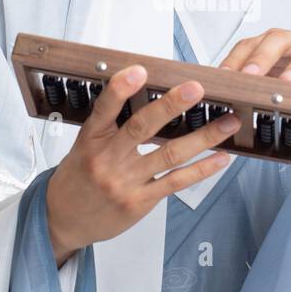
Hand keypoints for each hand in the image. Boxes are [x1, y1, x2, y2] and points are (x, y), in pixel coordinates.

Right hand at [45, 64, 241, 266]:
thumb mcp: (83, 146)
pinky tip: (220, 159)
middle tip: (196, 89)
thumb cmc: (77, 177)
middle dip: (171, 106)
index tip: (139, 71)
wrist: (62, 220)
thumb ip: (111, 126)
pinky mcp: (140, 201)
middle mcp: (108, 159)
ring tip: (228, 123)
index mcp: (91, 140)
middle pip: (141, 128)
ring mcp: (125, 182)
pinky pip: (176, 182)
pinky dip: (201, 170)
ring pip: (169, 155)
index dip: (121, 89)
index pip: (104, 110)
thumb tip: (147, 99)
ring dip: (203, 137)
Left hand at [218, 29, 290, 187]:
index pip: (251, 43)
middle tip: (248, 76)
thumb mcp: (282, 78)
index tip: (222, 76)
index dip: (236, 58)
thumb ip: (259, 84)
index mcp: (278, 45)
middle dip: (261, 57)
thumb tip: (224, 103)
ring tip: (286, 83)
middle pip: (277, 40)